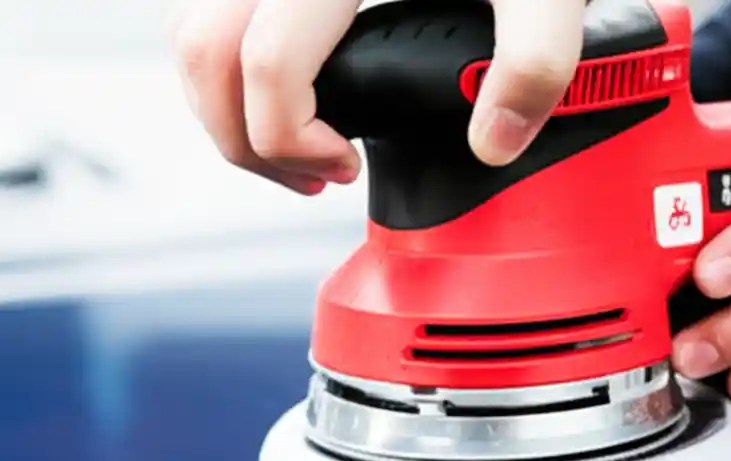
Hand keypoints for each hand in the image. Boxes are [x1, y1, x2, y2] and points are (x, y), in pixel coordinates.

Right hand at [169, 0, 586, 194]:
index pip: (268, 66)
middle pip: (206, 54)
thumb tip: (496, 139)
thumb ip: (534, 60)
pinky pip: (214, 11)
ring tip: (298, 144)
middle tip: (312, 174)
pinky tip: (292, 90)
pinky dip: (232, 66)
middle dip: (246, 140)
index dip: (293, 140)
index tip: (345, 165)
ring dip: (228, 105)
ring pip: (196, 30)